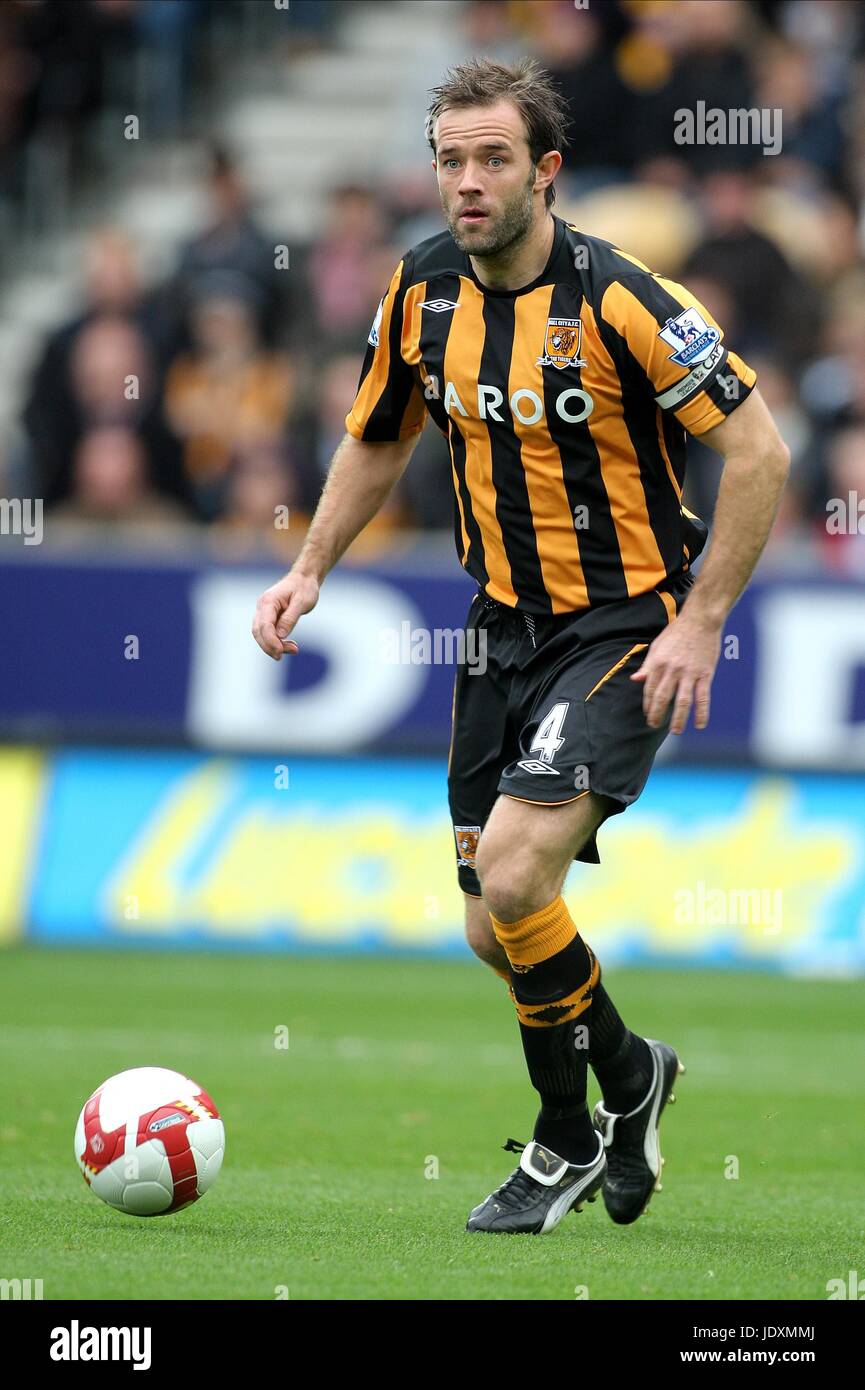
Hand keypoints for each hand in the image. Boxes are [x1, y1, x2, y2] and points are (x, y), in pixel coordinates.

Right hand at [252, 569, 319, 659]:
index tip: (280, 653)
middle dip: (270, 646)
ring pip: (262, 634)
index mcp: (268, 601)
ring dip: (274, 645)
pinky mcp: (269, 617)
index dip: (270, 641)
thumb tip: (280, 635)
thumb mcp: (302, 602)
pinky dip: (277, 641)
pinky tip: (290, 646)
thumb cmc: (305, 588)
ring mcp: (264, 612)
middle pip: (259, 632)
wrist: (304, 579)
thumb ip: (290, 618)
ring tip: (294, 649)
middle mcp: (262, 607)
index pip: (264, 625)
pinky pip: (268, 633)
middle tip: (289, 653)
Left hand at [630, 611, 721, 733]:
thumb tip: (635, 680)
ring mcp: (689, 673)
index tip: (648, 714)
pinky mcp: (705, 674)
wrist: (700, 620)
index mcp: (658, 663)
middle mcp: (672, 670)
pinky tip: (700, 724)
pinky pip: (703, 697)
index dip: (647, 704)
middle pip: (662, 698)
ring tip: (675, 730)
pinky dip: (702, 713)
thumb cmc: (677, 632)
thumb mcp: (657, 646)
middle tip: (654, 725)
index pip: (650, 689)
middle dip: (657, 714)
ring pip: (682, 701)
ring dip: (678, 719)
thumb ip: (647, 665)